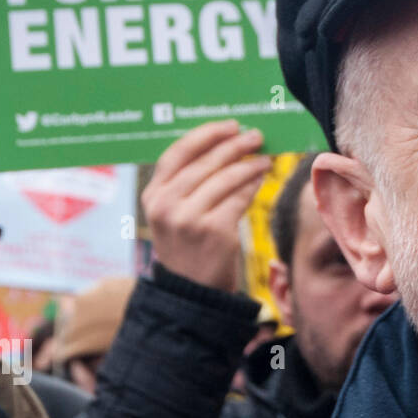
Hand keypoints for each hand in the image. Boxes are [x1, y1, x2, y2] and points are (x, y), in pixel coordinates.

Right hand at [142, 121, 271, 292]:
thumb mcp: (173, 214)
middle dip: (234, 145)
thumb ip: (187, 183)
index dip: (206, 135)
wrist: (191, 291)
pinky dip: (253, 184)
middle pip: (205, 162)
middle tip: (255, 136)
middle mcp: (166, 205)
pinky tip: (261, 178)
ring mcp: (189, 218)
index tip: (229, 125)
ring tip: (264, 158)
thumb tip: (225, 146)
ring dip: (249, 164)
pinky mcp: (214, 231)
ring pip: (226, 178)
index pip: (178, 153)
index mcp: (152, 195)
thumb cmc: (187, 246)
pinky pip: (239, 198)